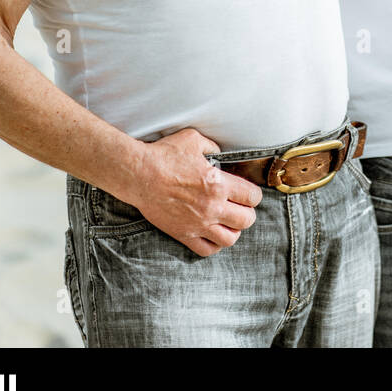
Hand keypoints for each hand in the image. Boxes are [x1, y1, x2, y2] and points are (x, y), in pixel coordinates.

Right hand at [123, 128, 262, 256]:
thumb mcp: (194, 140)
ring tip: (228, 223)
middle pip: (246, 220)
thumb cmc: (164, 155)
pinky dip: (214, 245)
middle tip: (240, 208)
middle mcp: (212, 207)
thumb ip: (213, 148)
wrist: (138, 174)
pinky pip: (206, 250)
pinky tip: (212, 234)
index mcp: (219, 184)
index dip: (254, 195)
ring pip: (230, 239)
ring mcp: (198, 223)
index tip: (248, 193)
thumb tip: (220, 154)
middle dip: (247, 213)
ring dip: (233, 231)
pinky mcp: (183, 234)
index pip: (252, 197)